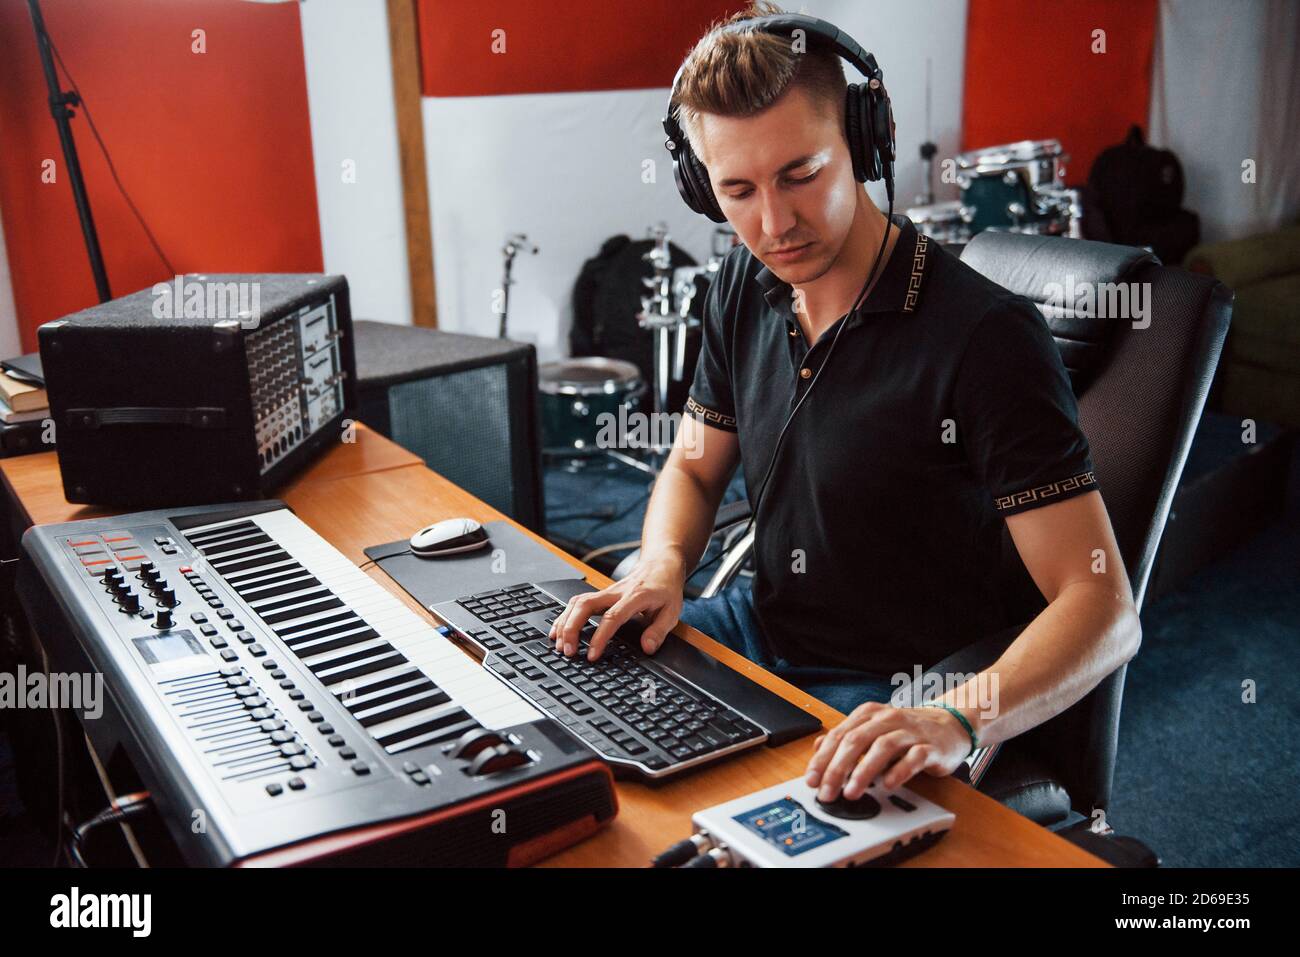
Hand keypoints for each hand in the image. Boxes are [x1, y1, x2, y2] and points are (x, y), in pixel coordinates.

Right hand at [547, 556, 685, 660]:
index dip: (600, 637)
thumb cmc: (665, 588)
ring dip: (565, 623)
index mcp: (635, 597)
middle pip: (585, 605)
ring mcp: (605, 592)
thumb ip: (659, 631)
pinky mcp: (599, 595)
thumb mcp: (672, 611)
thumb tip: (647, 648)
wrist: (660, 565)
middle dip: (572, 628)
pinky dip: (565, 617)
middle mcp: (616, 592)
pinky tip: (558, 631)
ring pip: (577, 602)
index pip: (612, 617)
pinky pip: (577, 603)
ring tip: (559, 645)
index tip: (592, 654)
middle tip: (568, 651)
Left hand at [804, 701, 971, 800]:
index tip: (812, 780)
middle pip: (856, 740)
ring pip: (882, 747)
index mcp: (869, 714)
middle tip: (827, 792)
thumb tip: (818, 749)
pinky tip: (887, 785)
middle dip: (837, 769)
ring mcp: (909, 731)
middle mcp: (887, 719)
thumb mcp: (872, 731)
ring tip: (851, 792)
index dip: (822, 759)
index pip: (839, 735)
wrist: (949, 725)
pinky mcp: (929, 746)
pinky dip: (898, 771)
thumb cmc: (906, 731)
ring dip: (863, 772)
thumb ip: (846, 738)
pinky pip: (913, 757)